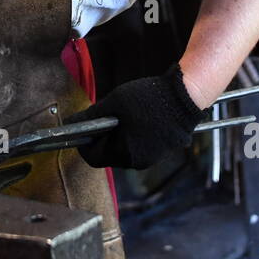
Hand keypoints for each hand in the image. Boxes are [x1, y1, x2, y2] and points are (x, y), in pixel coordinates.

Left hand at [67, 64, 204, 169]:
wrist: (186, 96)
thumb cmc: (150, 99)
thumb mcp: (114, 102)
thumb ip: (92, 116)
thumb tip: (73, 123)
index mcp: (126, 153)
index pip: (93, 157)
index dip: (83, 142)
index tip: (81, 128)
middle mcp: (139, 162)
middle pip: (108, 154)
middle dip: (101, 137)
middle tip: (102, 116)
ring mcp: (152, 158)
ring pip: (123, 150)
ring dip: (116, 134)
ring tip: (121, 113)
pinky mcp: (162, 150)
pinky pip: (138, 146)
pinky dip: (131, 134)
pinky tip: (136, 117)